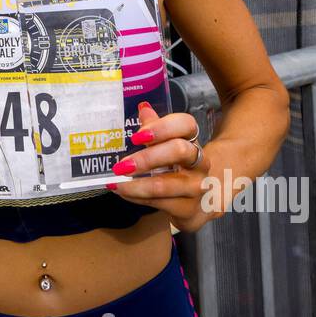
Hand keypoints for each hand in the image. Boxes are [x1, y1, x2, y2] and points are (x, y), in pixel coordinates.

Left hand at [107, 101, 223, 232]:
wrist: (199, 203)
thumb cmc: (176, 169)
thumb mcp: (166, 147)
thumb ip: (154, 128)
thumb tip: (143, 107)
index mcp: (192, 140)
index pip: (186, 124)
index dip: (163, 127)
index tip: (138, 135)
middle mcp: (200, 161)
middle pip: (179, 151)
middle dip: (147, 158)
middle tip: (122, 165)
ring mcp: (197, 186)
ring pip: (166, 184)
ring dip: (136, 185)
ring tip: (115, 184)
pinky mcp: (190, 209)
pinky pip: (160, 203)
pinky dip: (138, 198)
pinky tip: (124, 193)